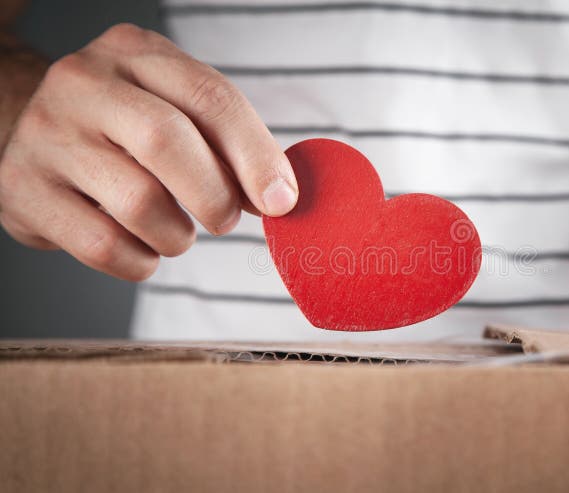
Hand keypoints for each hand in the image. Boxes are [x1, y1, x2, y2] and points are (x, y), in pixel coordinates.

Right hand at [0, 23, 297, 280]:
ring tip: (177, 232)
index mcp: (134, 52)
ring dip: (177, 235)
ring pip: (137, 202)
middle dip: (214, 196)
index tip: (282, 201)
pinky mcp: (23, 190)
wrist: (34, 135)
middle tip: (225, 219)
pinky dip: (140, 261)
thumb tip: (279, 197)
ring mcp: (45, 135)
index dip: (256, 156)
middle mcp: (82, 83)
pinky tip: (143, 249)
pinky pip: (102, 246)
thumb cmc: (126, 129)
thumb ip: (229, 143)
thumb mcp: (177, 109)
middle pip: (166, 141)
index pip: (209, 98)